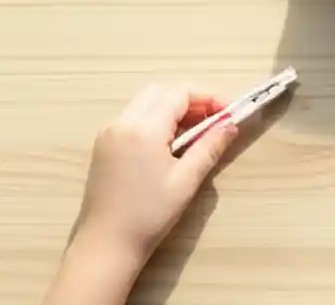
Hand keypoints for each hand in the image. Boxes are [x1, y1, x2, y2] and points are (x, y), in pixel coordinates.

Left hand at [75, 83, 238, 258]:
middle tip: (213, 120)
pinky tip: (170, 144)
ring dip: (172, 108)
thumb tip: (230, 126)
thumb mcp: (186, 181)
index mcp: (143, 128)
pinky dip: (155, 119)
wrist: (106, 244)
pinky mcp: (104, 145)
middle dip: (190, 99)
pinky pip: (133, 118)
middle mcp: (122, 122)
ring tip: (195, 133)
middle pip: (160, 90)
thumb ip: (209, 147)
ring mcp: (109, 133)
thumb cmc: (149, 214)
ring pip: (145, 102)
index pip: (179, 93)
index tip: (228, 114)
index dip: (208, 97)